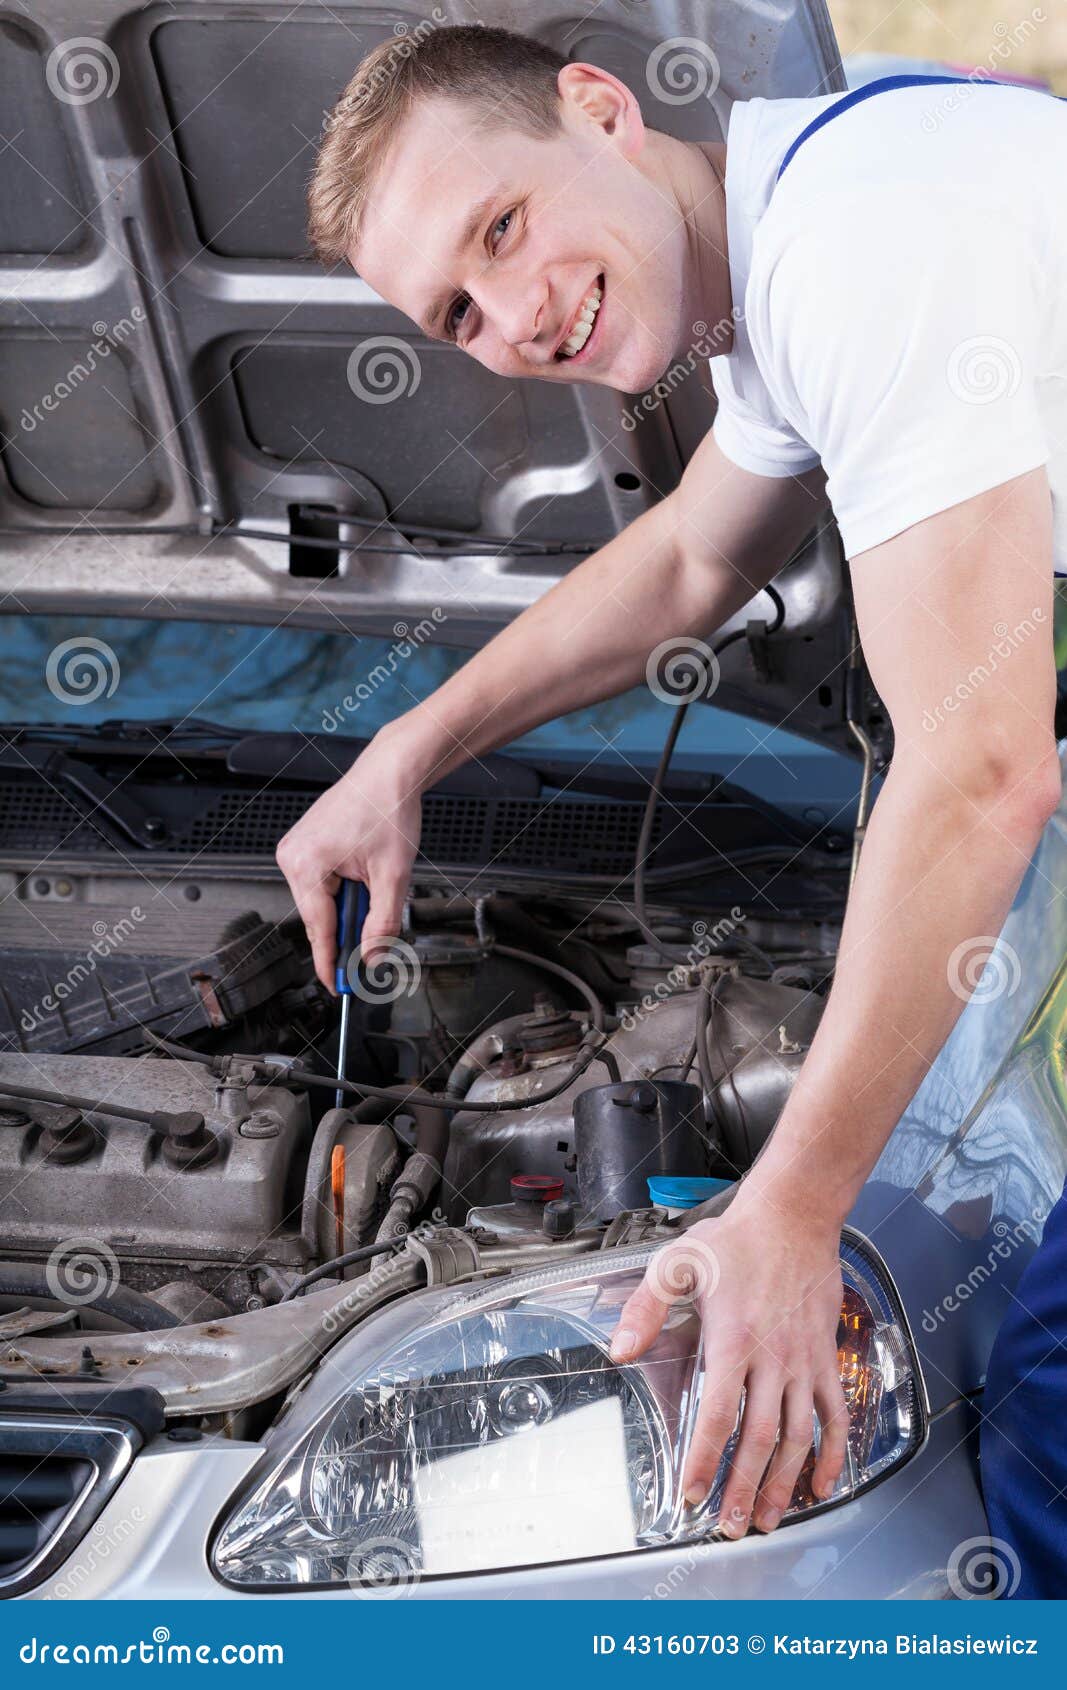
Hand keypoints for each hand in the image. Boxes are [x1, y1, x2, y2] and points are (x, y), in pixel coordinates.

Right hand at [276, 728, 422, 989]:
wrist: (390, 771)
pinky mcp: (304, 844)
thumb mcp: (394, 875)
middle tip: (377, 935)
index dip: (331, 963)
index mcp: (305, 864)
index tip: (339, 989)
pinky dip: (344, 890)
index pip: (318, 930)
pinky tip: (365, 873)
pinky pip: (322, 883)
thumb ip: (383, 923)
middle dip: (349, 928)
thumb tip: (374, 958)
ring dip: (350, 905)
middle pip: (319, 917)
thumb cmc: (388, 808)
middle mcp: (291, 856)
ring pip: (322, 901)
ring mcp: (295, 849)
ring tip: (376, 880)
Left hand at [611, 1204, 847, 1535]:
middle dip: (742, 1488)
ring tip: (767, 1518)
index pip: (717, 1416)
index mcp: (732, 1340)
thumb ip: (645, 1308)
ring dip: (783, 1483)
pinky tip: (823, 1484)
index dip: (705, 1460)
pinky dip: (832, 1453)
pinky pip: (834, 1413)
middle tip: (729, 1525)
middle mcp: (771, 1359)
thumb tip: (620, 1349)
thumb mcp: (675, 1263)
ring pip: (798, 1436)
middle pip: (759, 1438)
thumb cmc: (734, 1240)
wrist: (793, 1217)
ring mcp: (802, 1361)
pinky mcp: (825, 1357)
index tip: (692, 1494)